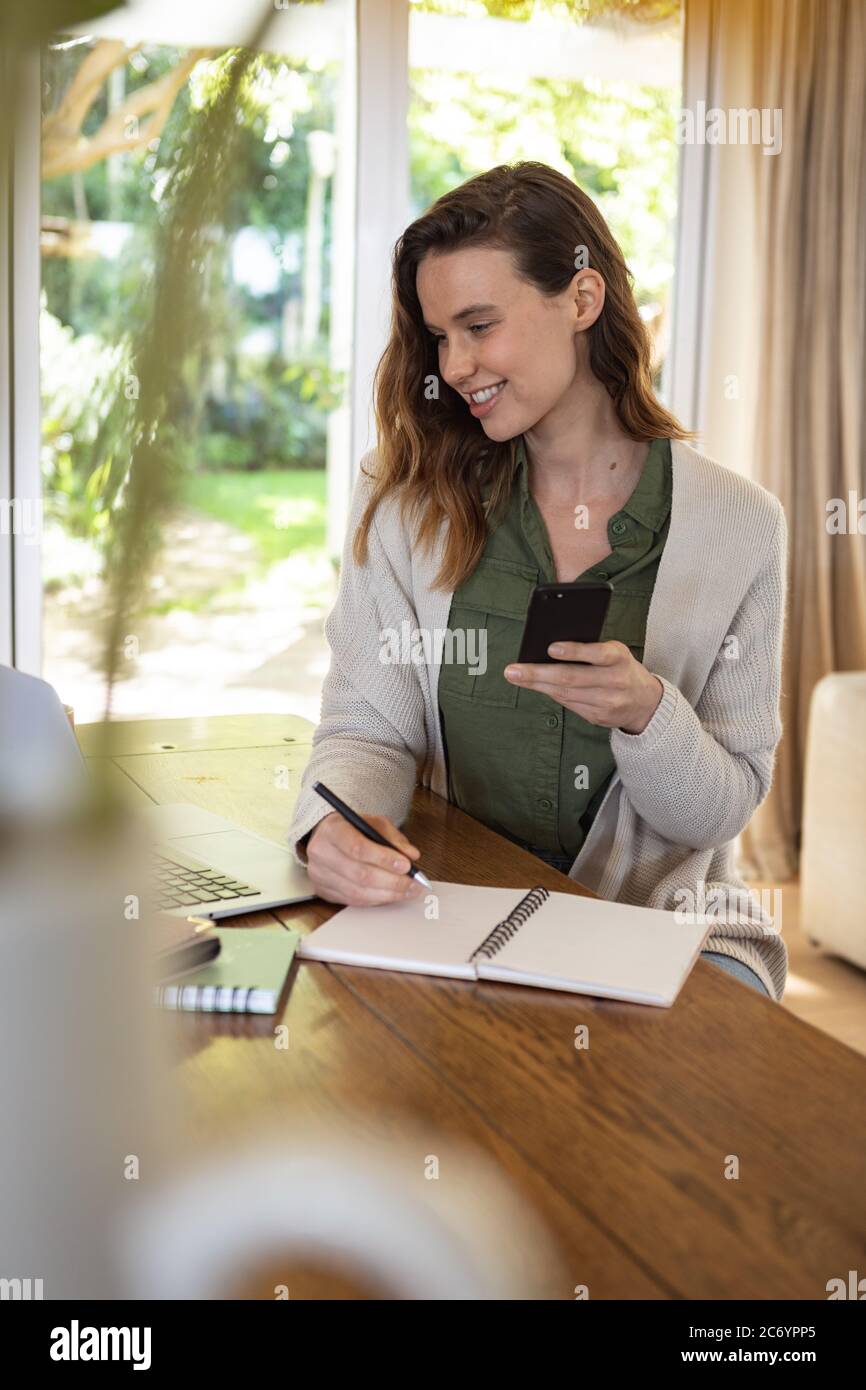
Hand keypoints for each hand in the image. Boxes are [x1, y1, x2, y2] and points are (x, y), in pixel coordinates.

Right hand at [305, 812, 426, 906]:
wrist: (326, 837)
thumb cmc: (352, 828)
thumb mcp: (374, 823)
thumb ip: (394, 838)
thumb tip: (412, 855)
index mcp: (332, 830)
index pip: (358, 848)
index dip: (384, 859)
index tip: (406, 865)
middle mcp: (321, 853)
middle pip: (359, 874)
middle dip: (392, 881)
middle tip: (413, 883)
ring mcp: (319, 874)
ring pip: (357, 892)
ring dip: (388, 894)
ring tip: (408, 891)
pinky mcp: (323, 891)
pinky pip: (353, 901)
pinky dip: (376, 900)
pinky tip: (391, 895)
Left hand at [504, 640, 663, 733]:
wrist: (645, 702)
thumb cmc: (621, 668)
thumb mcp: (615, 652)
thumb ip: (590, 649)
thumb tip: (550, 649)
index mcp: (619, 658)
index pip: (597, 653)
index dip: (574, 651)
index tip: (550, 648)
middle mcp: (615, 681)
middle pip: (572, 678)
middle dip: (538, 674)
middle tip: (513, 670)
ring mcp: (607, 703)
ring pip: (565, 694)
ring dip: (537, 685)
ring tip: (515, 676)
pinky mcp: (599, 717)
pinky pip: (569, 704)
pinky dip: (551, 693)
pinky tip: (535, 686)